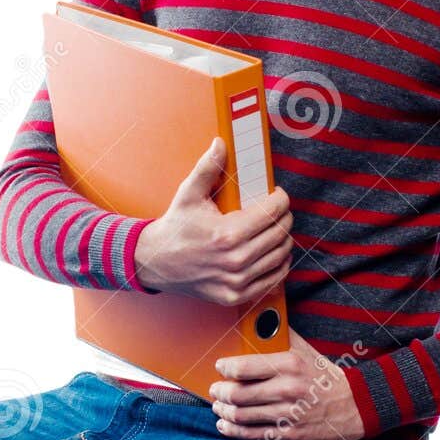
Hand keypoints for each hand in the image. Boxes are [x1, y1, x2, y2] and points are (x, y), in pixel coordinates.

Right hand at [133, 134, 292, 305]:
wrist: (155, 263)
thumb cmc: (175, 228)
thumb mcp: (188, 194)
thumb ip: (207, 167)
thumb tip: (220, 144)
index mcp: (228, 234)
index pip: (274, 212)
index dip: (280, 198)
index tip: (276, 194)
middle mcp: (236, 260)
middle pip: (281, 232)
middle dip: (284, 216)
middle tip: (276, 209)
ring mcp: (237, 281)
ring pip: (281, 255)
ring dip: (283, 238)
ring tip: (274, 228)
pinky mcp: (236, 295)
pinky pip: (273, 278)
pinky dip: (279, 264)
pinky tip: (272, 252)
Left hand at [207, 327, 364, 439]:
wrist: (356, 406)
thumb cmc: (325, 376)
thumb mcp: (306, 351)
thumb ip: (281, 337)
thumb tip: (258, 321)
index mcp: (289, 365)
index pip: (243, 367)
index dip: (225, 369)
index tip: (220, 367)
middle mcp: (287, 390)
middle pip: (238, 394)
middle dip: (220, 392)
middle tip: (215, 389)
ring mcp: (287, 414)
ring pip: (241, 415)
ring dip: (223, 411)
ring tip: (219, 406)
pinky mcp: (289, 434)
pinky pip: (252, 434)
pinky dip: (233, 430)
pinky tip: (224, 424)